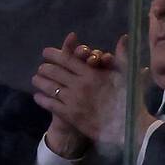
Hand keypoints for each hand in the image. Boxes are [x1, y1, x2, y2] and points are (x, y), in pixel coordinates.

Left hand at [32, 32, 127, 152]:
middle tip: (41, 67)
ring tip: (35, 79)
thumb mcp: (127, 76)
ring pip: (50, 87)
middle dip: (45, 68)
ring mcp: (73, 100)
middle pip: (55, 72)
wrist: (128, 127)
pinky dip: (42, 99)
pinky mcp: (69, 115)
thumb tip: (123, 37)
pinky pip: (51, 104)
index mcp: (92, 73)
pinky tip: (37, 96)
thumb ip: (121, 57)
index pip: (68, 60)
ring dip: (40, 82)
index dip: (55, 54)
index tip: (46, 52)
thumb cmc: (128, 100)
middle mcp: (80, 85)